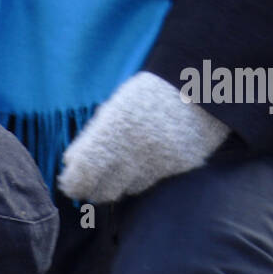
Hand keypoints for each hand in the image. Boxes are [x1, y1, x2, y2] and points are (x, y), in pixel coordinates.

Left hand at [57, 71, 228, 204]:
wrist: (204, 83)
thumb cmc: (153, 91)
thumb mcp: (118, 106)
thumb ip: (93, 135)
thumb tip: (71, 162)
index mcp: (115, 130)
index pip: (83, 174)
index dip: (73, 182)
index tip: (68, 181)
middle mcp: (135, 152)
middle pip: (102, 191)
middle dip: (91, 189)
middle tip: (86, 183)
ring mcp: (157, 163)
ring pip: (125, 190)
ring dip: (115, 184)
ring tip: (113, 171)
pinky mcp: (176, 168)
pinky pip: (148, 183)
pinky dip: (137, 179)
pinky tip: (135, 166)